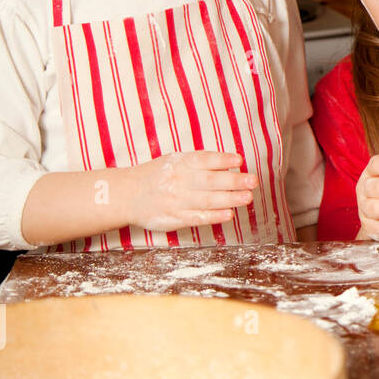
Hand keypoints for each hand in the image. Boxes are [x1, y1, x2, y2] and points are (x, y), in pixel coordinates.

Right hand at [127, 151, 255, 231]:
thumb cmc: (157, 175)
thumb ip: (199, 163)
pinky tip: (229, 214)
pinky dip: (214, 217)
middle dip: (234, 181)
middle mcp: (178, 181)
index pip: (204, 160)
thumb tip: (231, 164)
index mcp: (179, 163)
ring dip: (229, 199)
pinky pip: (196, 218)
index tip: (239, 160)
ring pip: (206, 200)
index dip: (222, 160)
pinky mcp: (173, 218)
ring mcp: (176, 200)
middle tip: (253, 181)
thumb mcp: (174, 161)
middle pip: (210, 181)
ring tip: (248, 197)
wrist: (125, 195)